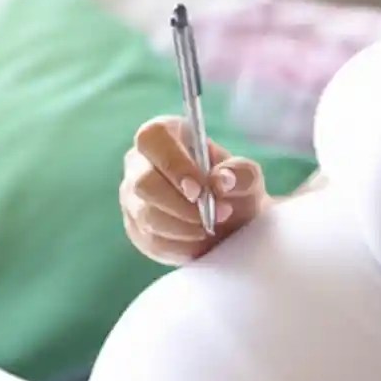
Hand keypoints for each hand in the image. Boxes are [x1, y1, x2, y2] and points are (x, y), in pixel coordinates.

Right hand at [121, 116, 269, 264]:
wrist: (232, 222)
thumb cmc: (234, 189)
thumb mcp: (247, 176)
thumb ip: (240, 172)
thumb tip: (220, 180)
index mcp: (163, 135)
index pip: (152, 139)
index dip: (173, 164)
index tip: (199, 189)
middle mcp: (139, 163)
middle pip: (143, 183)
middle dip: (182, 205)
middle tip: (216, 214)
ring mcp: (132, 197)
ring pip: (146, 215)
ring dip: (185, 226)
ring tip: (212, 227)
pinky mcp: (136, 229)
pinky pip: (152, 241)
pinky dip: (181, 245)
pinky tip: (200, 240)